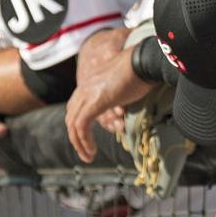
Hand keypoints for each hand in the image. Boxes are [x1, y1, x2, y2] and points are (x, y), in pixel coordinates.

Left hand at [65, 49, 154, 163]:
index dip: (79, 126)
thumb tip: (119, 115)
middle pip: (71, 117)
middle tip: (86, 152)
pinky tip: (92, 150)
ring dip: (79, 143)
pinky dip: (84, 140)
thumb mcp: (125, 87)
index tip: (89, 141)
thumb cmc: (141, 71)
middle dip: (76, 138)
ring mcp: (88, 94)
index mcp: (90, 83)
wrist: (144, 60)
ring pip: (73, 124)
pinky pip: (82, 126)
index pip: (76, 108)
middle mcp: (84, 87)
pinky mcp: (94, 102)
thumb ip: (117, 99)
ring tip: (89, 156)